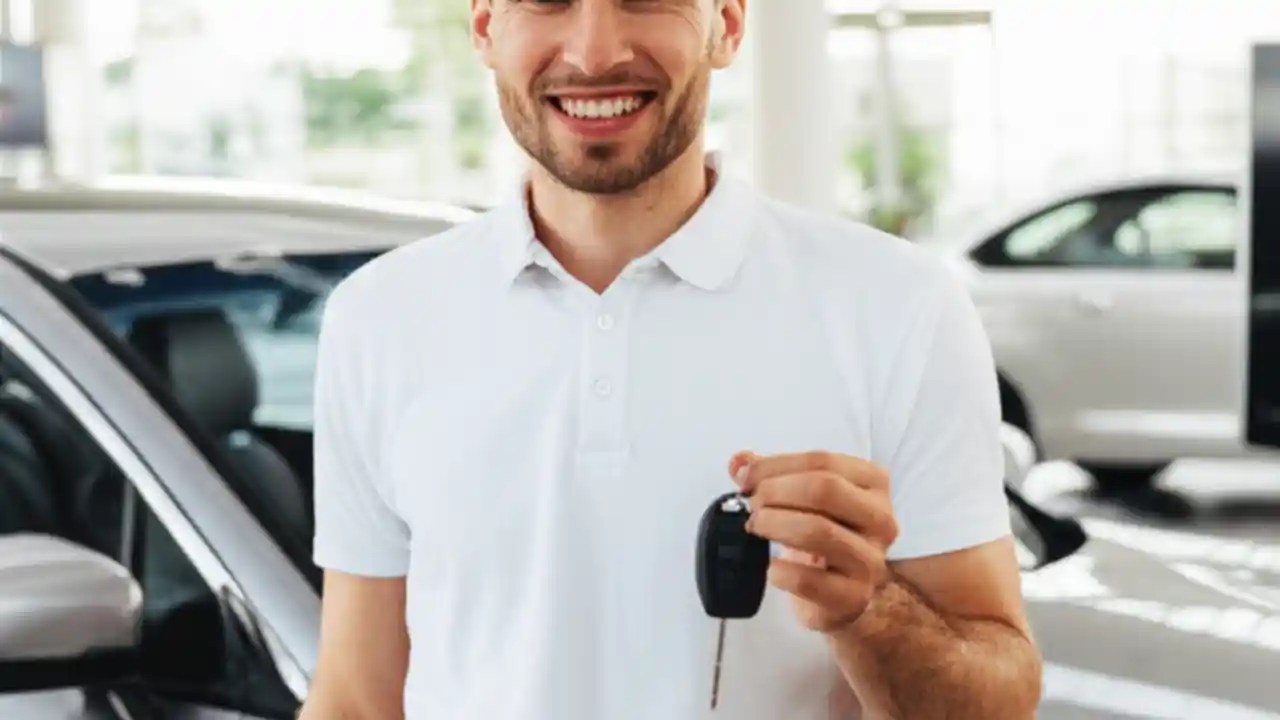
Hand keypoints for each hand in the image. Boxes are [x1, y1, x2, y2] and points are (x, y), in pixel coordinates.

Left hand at [729, 450, 898, 634]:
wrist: (841, 596)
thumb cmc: (822, 537)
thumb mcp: (802, 499)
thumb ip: (772, 475)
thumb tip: (739, 462)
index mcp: (873, 483)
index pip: (822, 461)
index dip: (776, 466)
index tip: (746, 478)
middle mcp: (881, 518)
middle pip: (825, 489)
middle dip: (776, 492)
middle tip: (751, 505)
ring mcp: (872, 559)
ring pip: (819, 530)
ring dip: (775, 524)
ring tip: (755, 527)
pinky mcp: (854, 597)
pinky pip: (809, 580)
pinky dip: (781, 571)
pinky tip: (771, 567)